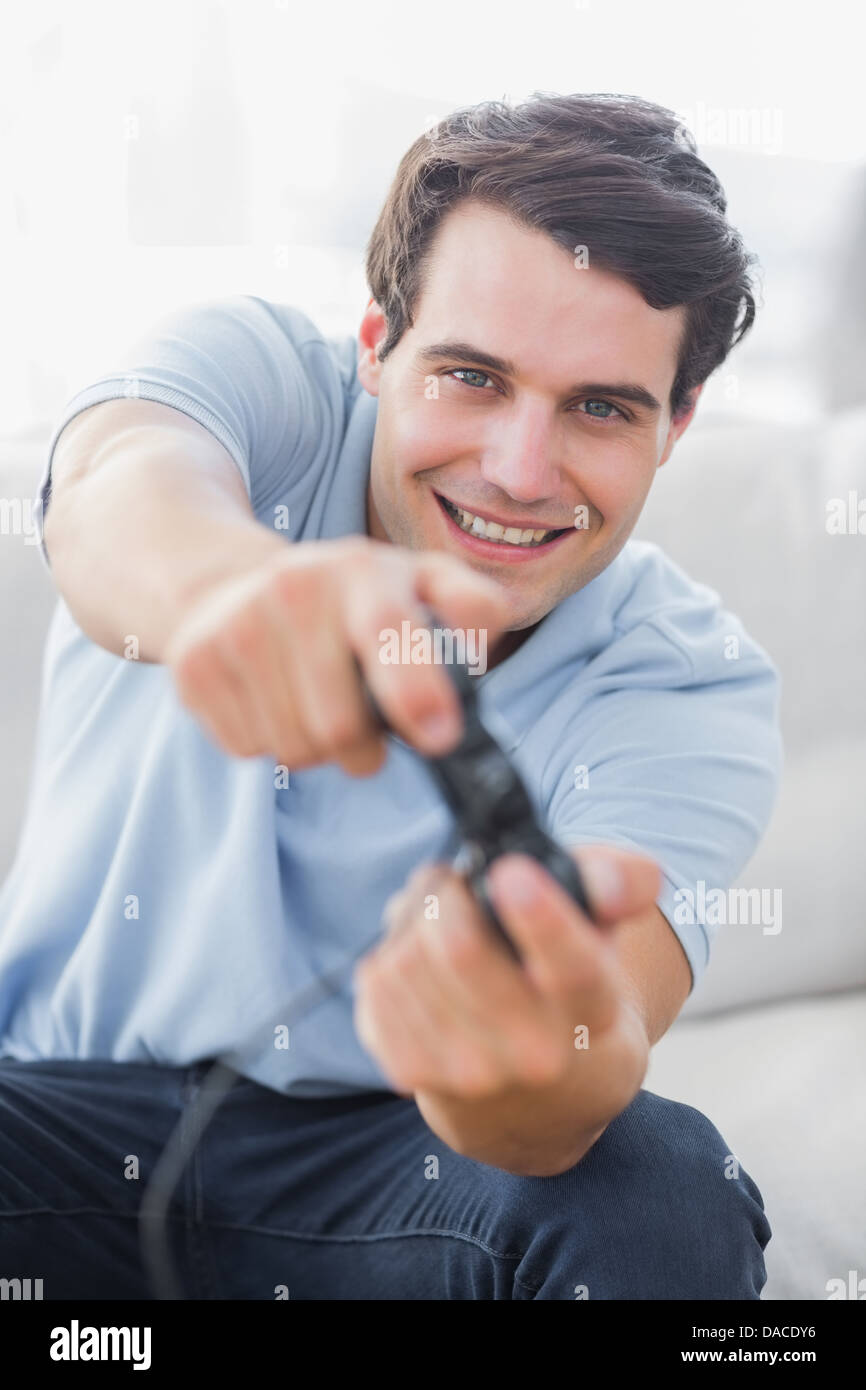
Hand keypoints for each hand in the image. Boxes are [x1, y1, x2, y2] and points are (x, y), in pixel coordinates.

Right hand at [162, 534, 508, 775]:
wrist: (227, 580)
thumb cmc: (346, 599)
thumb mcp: (415, 581)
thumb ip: (470, 604)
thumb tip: (487, 638)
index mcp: (361, 571)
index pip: (389, 631)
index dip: (416, 691)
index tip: (440, 738)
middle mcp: (294, 590)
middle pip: (339, 725)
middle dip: (365, 749)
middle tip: (368, 734)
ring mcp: (237, 626)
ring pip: (295, 747)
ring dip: (317, 750)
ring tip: (317, 708)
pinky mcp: (194, 665)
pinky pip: (249, 748)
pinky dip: (271, 742)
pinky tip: (273, 702)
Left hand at [353, 844, 659, 1104]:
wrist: (541, 1110)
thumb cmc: (573, 1000)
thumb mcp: (609, 943)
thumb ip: (621, 886)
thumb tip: (623, 881)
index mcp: (592, 1010)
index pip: (571, 967)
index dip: (541, 919)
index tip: (512, 874)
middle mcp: (533, 1052)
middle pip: (461, 951)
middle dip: (447, 893)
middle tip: (455, 883)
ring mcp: (469, 1070)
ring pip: (405, 959)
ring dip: (410, 920)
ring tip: (435, 920)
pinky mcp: (413, 1072)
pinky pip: (374, 984)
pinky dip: (386, 955)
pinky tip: (414, 961)